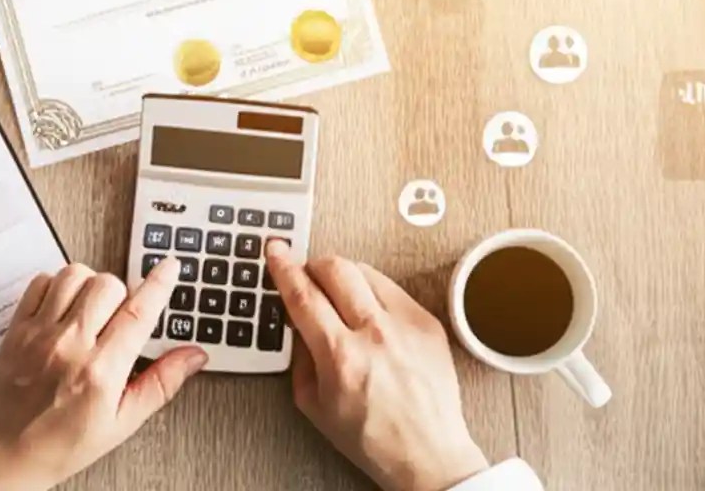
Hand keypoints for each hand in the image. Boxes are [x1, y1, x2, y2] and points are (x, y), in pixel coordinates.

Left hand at [0, 259, 207, 489]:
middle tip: (120, 315)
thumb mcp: (122, 422)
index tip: (170, 267)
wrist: (6, 454)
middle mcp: (69, 347)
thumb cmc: (62, 444)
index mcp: (100, 372)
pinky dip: (57, 285)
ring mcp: (39, 334)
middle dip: (124, 292)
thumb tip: (193, 356)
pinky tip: (64, 306)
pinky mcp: (17, 328)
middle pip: (109, 285)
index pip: (139, 313)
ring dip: (91, 284)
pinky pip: (41, 282)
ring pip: (75, 275)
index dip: (159, 284)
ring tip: (92, 308)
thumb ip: (161, 383)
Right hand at [265, 241, 487, 490]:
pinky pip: (392, 290)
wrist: (426, 453)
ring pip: (365, 271)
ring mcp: (406, 325)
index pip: (303, 295)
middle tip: (306, 272)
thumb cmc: (373, 438)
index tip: (276, 250)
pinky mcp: (428, 323)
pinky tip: (370, 313)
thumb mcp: (314, 404)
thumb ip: (299, 356)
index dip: (284, 267)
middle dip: (313, 263)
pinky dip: (373, 294)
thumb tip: (296, 320)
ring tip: (338, 294)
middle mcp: (375, 334)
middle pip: (335, 268)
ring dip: (343, 275)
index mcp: (340, 356)